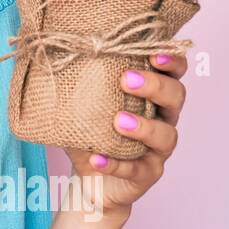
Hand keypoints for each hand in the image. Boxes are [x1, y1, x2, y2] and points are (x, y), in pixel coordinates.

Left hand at [61, 52, 186, 216]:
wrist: (89, 176)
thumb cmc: (90, 132)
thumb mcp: (82, 103)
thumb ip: (79, 81)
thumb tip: (51, 52)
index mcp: (152, 95)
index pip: (173, 72)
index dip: (172, 62)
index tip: (154, 54)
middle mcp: (163, 118)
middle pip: (176, 97)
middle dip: (155, 86)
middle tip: (126, 80)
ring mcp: (158, 149)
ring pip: (166, 135)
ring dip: (144, 126)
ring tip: (118, 121)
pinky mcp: (148, 174)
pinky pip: (138, 170)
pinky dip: (118, 164)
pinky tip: (97, 159)